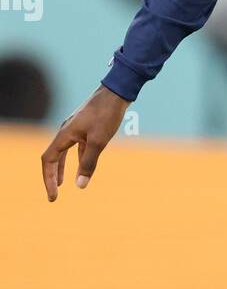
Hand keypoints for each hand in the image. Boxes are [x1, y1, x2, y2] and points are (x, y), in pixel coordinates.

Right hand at [40, 86, 130, 201]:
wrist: (117, 92)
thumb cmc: (107, 114)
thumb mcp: (99, 141)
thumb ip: (88, 163)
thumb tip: (80, 185)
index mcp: (64, 134)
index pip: (49, 160)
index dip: (49, 179)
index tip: (54, 196)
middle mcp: (66, 131)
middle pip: (53, 157)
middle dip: (53, 176)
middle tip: (54, 194)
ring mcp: (76, 128)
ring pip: (65, 152)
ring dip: (63, 168)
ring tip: (63, 184)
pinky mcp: (86, 127)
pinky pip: (77, 147)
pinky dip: (77, 159)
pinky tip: (82, 168)